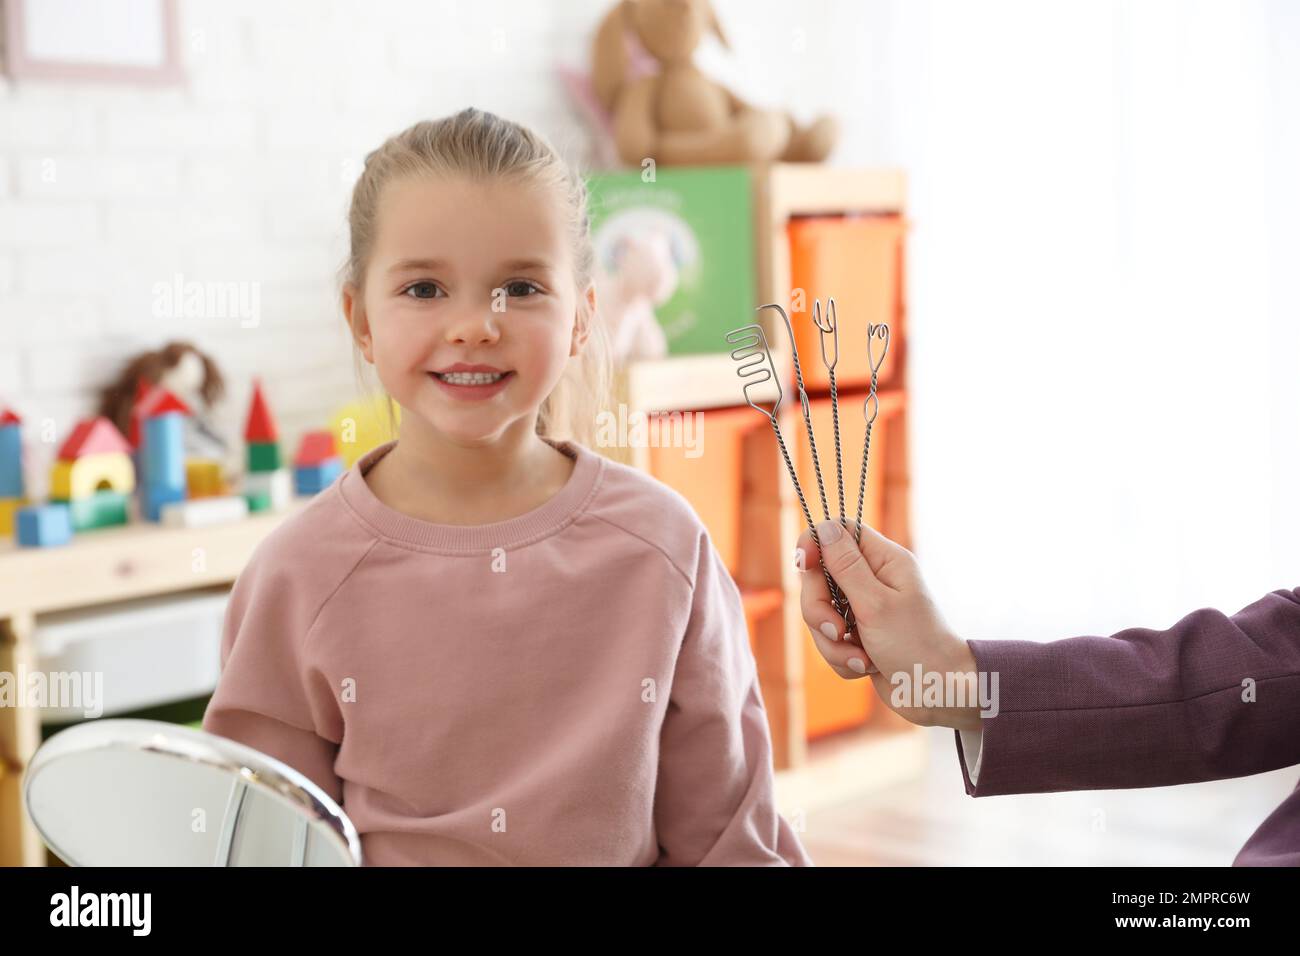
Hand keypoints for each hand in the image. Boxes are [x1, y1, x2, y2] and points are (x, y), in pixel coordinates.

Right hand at [795, 520, 983, 730]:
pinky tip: (866, 666)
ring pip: (820, 613)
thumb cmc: (917, 645)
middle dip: (820, 610)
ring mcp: (863, 608)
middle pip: (820, 577)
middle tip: (838, 631)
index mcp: (884, 561)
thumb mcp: (876, 603)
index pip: (838, 532)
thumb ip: (846, 566)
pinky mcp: (857, 635)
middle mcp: (873, 580)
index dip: (814, 543)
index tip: (804, 564)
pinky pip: (829, 639)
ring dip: (833, 642)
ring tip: (860, 658)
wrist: (938, 693)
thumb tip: (824, 527)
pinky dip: (841, 657)